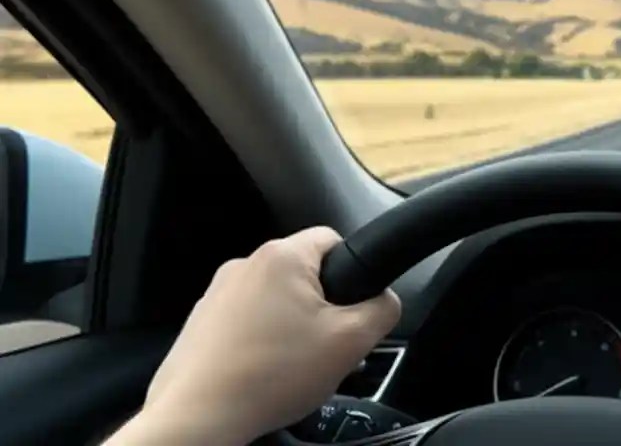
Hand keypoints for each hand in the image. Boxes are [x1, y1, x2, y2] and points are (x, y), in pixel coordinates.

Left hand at [107, 227, 400, 445]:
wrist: (199, 417)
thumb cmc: (271, 375)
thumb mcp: (351, 341)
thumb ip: (383, 309)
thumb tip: (385, 300)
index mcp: (282, 257)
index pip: (335, 239)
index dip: (354, 273)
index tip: (353, 310)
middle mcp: (244, 264)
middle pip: (305, 274)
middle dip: (322, 307)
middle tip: (328, 346)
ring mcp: (216, 294)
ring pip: (275, 300)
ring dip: (291, 326)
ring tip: (293, 366)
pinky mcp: (201, 322)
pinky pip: (247, 322)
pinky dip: (261, 342)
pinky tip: (265, 373)